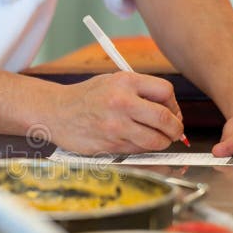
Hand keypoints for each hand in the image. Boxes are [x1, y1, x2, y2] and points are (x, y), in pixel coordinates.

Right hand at [47, 72, 184, 154]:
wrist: (56, 112)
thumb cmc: (86, 97)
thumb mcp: (113, 81)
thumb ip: (140, 91)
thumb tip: (170, 111)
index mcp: (125, 82)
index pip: (166, 92)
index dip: (174, 105)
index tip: (172, 112)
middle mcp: (121, 103)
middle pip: (165, 119)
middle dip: (176, 129)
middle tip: (175, 132)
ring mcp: (115, 126)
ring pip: (155, 140)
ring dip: (162, 142)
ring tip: (157, 138)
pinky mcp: (109, 145)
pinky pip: (137, 150)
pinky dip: (142, 148)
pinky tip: (133, 140)